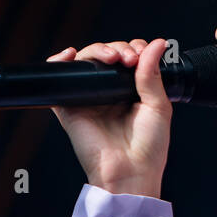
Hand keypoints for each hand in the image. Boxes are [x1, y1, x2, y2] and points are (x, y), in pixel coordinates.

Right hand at [46, 38, 170, 195]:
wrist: (130, 173)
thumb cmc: (148, 148)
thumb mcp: (158, 106)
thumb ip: (152, 74)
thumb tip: (157, 43)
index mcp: (131, 91)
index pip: (128, 58)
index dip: (134, 48)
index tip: (142, 53)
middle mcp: (109, 93)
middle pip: (106, 56)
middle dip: (117, 48)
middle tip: (129, 58)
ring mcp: (88, 99)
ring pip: (85, 62)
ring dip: (96, 50)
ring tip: (112, 57)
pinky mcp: (70, 108)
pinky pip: (59, 81)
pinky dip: (60, 63)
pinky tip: (70, 55)